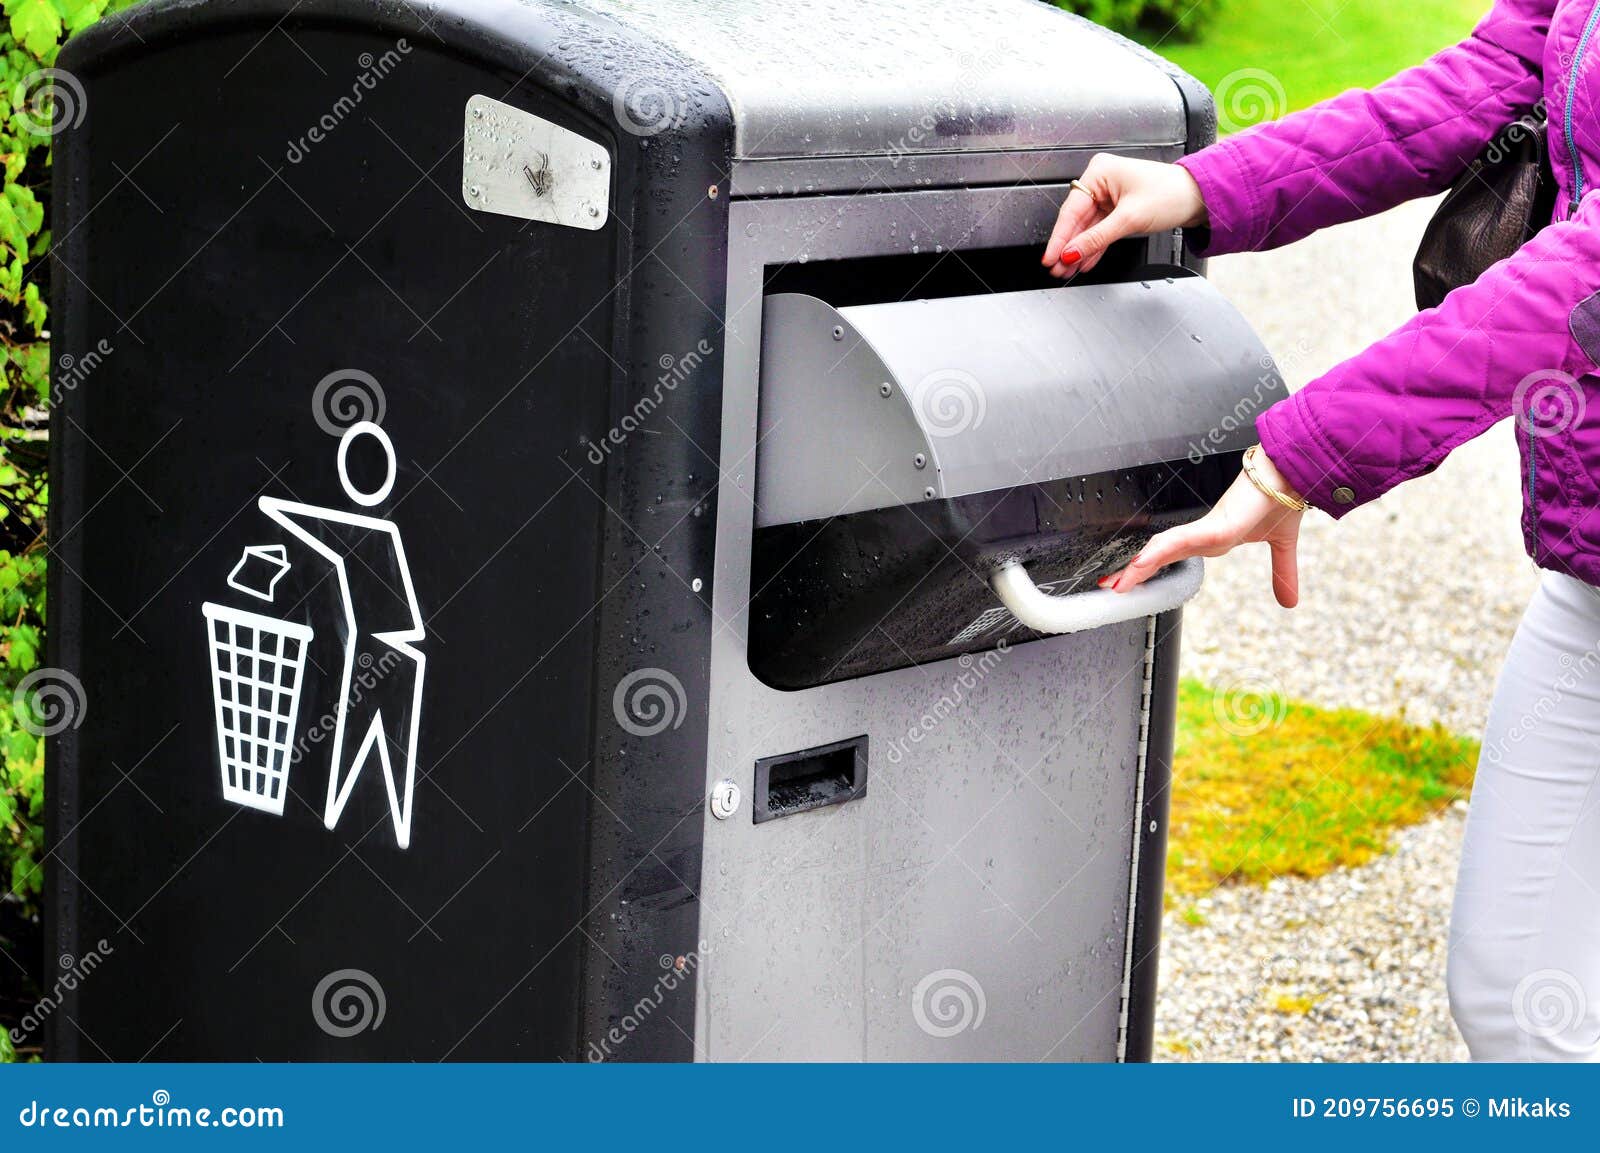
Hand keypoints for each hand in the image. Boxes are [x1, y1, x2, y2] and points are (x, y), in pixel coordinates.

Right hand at [1043, 154, 1207, 277]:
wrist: (1197, 197)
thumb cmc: (1170, 193)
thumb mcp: (1129, 219)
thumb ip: (1096, 238)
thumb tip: (1072, 252)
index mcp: (1099, 172)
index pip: (1072, 210)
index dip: (1060, 238)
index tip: (1050, 257)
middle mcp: (1102, 181)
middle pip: (1077, 221)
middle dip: (1069, 247)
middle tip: (1056, 268)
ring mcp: (1109, 195)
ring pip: (1087, 228)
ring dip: (1079, 250)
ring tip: (1067, 270)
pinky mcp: (1118, 208)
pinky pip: (1100, 230)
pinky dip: (1093, 247)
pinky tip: (1084, 262)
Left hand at [1101, 450, 1305, 607]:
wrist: (1295, 474)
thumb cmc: (1283, 497)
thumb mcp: (1281, 545)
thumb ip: (1282, 573)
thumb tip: (1289, 603)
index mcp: (1214, 539)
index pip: (1173, 557)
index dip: (1150, 570)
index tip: (1130, 584)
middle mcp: (1205, 535)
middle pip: (1160, 555)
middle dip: (1134, 572)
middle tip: (1108, 586)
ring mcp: (1208, 530)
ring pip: (1165, 549)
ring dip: (1140, 566)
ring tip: (1117, 583)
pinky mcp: (1217, 525)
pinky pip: (1183, 540)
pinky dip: (1161, 551)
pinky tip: (1141, 562)